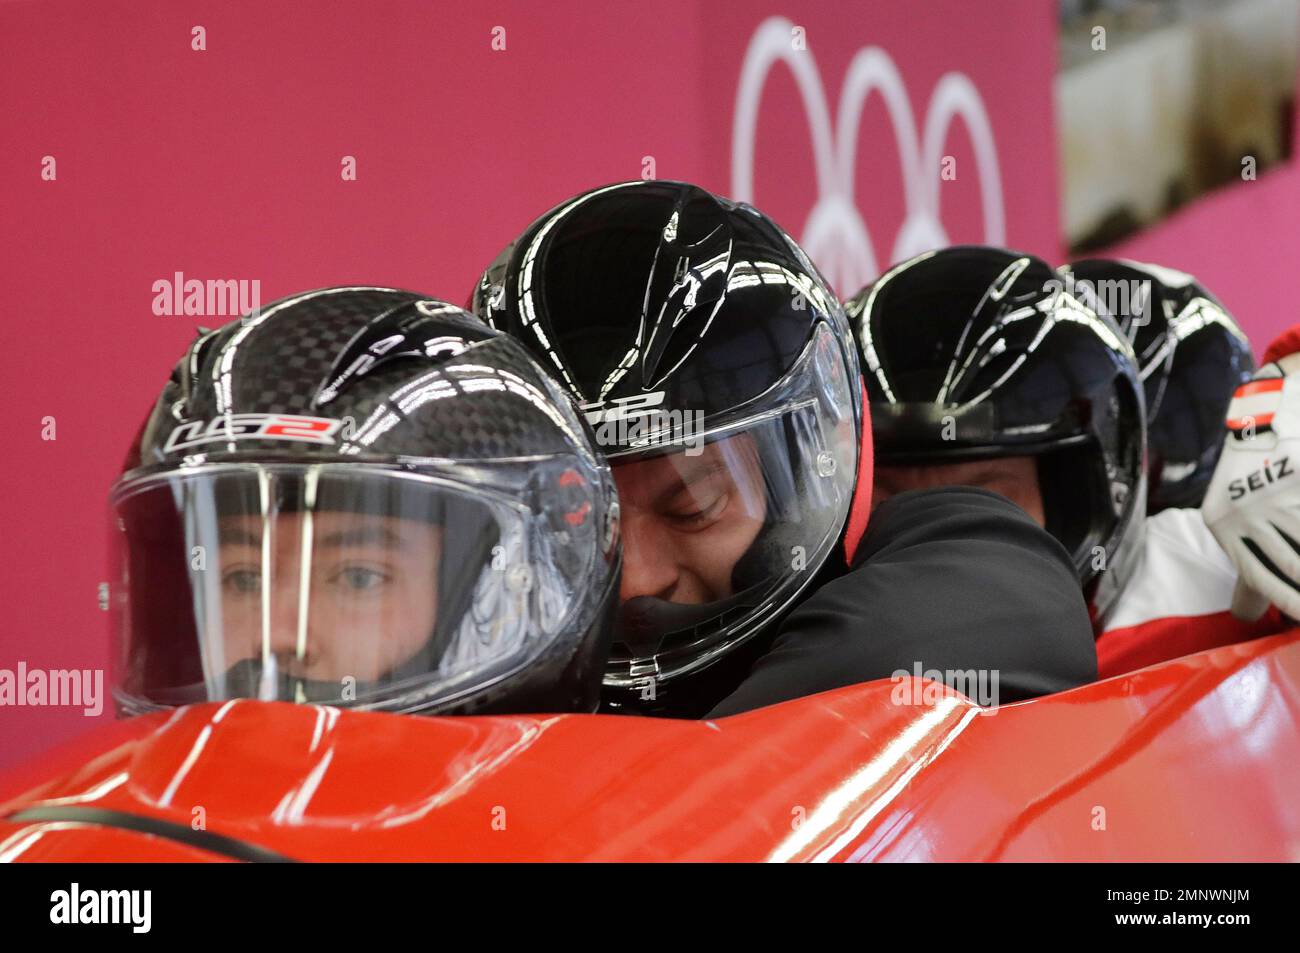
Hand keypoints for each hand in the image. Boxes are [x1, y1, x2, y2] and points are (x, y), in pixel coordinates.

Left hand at [1203, 354, 1299, 621]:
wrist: (1270, 403)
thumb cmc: (1253, 469)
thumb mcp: (1234, 509)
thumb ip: (1246, 558)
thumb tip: (1247, 614)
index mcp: (1223, 521)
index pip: (1259, 579)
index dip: (1288, 605)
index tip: (1297, 623)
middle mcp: (1249, 508)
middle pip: (1295, 567)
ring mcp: (1284, 490)